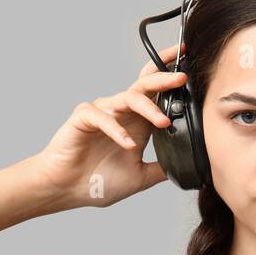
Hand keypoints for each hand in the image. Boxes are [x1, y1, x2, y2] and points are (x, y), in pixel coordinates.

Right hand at [26, 43, 187, 209]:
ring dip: (148, 108)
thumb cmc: (98, 181)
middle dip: (164, 78)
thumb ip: (162, 168)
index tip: (188, 64)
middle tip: (182, 77)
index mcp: (137, 121)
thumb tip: (187, 166)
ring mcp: (102, 112)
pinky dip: (116, 130)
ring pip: (128, 97)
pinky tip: (128, 146)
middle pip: (145, 84)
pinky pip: (102, 117)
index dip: (169, 74)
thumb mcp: (140, 177)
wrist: (67, 190)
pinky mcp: (83, 117)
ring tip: (163, 122)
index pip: (156, 90)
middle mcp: (121, 112)